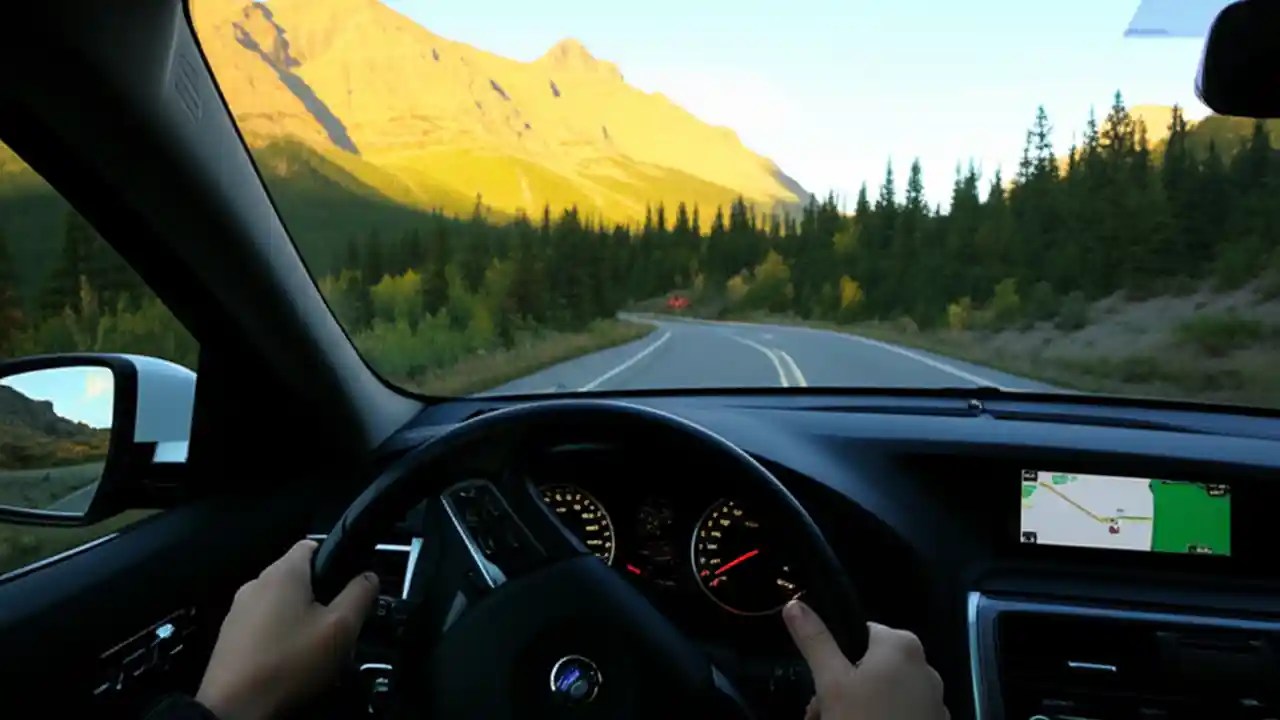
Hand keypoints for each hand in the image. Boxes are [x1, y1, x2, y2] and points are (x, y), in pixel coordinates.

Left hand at [195, 540, 379, 719]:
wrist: (234, 709)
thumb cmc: (290, 662)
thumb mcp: (340, 628)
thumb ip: (360, 594)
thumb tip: (369, 576)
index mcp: (283, 572)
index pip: (313, 543)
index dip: (336, 559)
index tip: (350, 587)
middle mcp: (256, 583)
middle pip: (298, 577)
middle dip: (321, 596)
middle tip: (339, 626)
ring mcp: (238, 610)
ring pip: (281, 604)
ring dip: (300, 619)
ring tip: (315, 649)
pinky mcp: (229, 636)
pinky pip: (263, 625)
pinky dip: (279, 636)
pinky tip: (289, 662)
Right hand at [783, 599, 947, 719]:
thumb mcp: (832, 683)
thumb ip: (815, 640)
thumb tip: (795, 603)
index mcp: (901, 645)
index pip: (860, 633)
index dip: (834, 658)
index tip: (819, 685)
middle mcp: (924, 666)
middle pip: (870, 667)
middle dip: (841, 689)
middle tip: (820, 714)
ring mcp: (933, 699)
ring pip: (883, 694)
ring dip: (856, 707)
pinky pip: (900, 713)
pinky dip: (880, 719)